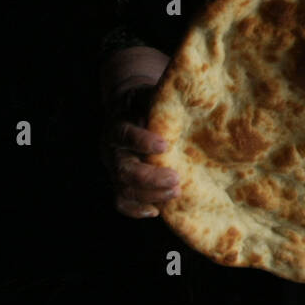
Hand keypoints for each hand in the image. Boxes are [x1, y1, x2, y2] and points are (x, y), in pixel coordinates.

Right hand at [100, 84, 178, 218]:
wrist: (126, 110)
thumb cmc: (146, 102)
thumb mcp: (151, 94)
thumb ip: (163, 98)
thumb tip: (192, 93)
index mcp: (118, 125)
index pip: (125, 135)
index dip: (142, 141)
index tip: (164, 145)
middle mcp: (112, 149)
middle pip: (124, 169)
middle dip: (150, 178)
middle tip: (176, 179)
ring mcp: (114, 168)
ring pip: (123, 189)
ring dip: (150, 195)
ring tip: (176, 192)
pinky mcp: (119, 182)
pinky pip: (122, 201)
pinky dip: (137, 209)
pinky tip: (157, 211)